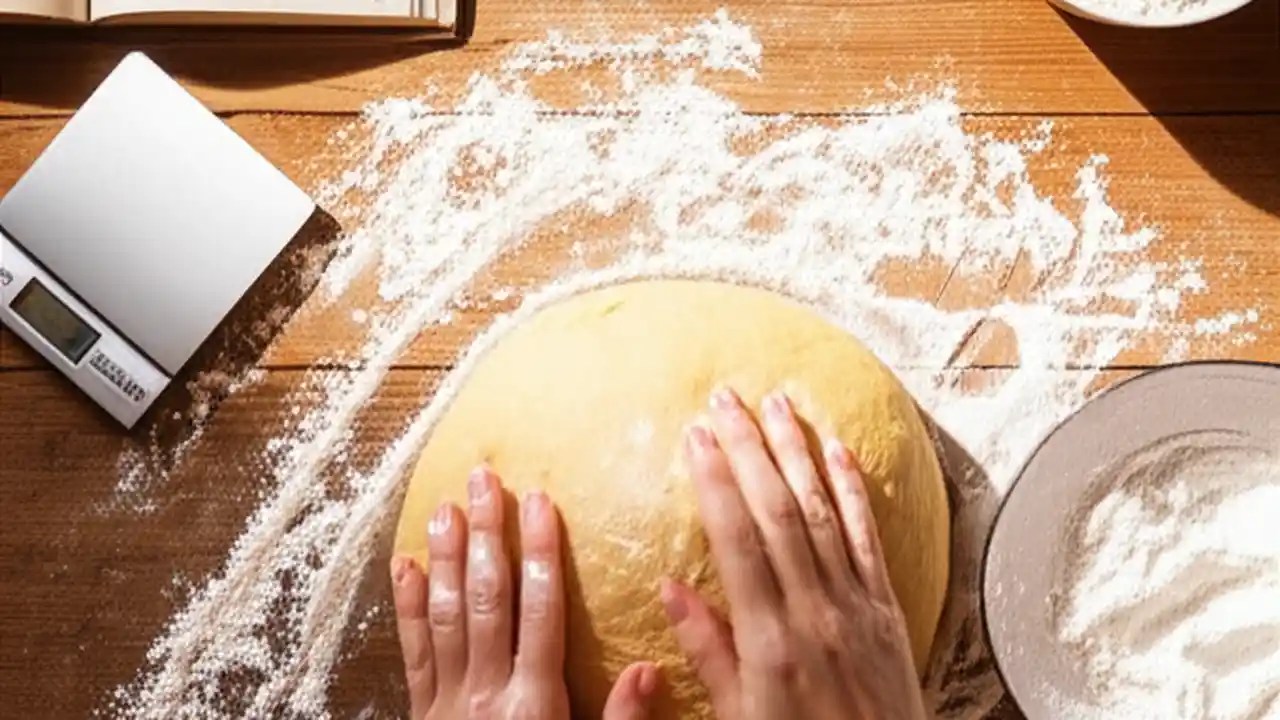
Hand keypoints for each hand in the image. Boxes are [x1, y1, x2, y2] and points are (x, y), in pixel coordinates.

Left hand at [392, 467, 659, 719]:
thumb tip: (649, 668)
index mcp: (534, 704)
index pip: (539, 611)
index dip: (540, 553)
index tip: (540, 501)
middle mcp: (485, 694)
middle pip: (487, 599)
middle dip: (486, 535)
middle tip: (484, 480)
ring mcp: (446, 702)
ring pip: (445, 615)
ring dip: (444, 557)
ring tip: (445, 506)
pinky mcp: (420, 713)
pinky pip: (412, 651)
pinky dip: (408, 606)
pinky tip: (404, 566)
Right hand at [663, 388, 927, 719]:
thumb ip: (709, 654)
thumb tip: (672, 589)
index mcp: (772, 643)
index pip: (739, 542)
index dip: (716, 483)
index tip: (695, 437)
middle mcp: (818, 613)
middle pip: (780, 513)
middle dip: (750, 448)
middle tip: (725, 399)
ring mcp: (858, 608)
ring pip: (825, 513)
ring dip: (798, 453)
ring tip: (777, 403)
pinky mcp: (889, 612)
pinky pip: (870, 539)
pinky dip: (855, 491)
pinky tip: (840, 451)